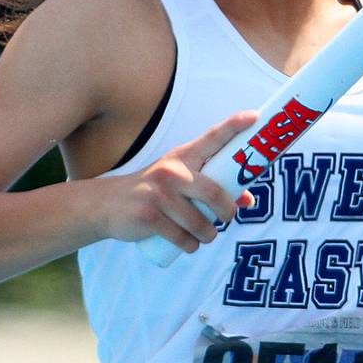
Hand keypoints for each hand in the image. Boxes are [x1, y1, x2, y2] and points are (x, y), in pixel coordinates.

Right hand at [101, 110, 256, 251]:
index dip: (234, 127)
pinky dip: (190, 246)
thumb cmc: (156, 191)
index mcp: (184, 156)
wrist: (108, 204)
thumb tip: (249, 200)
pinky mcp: (149, 216)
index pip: (213, 137)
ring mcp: (159, 194)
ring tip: (206, 235)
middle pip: (215, 194)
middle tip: (228, 217)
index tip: (255, 116)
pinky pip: (183, 238)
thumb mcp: (181, 181)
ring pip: (201, 223)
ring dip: (208, 235)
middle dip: (227, 212)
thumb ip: (214, 186)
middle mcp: (172, 171)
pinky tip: (189, 244)